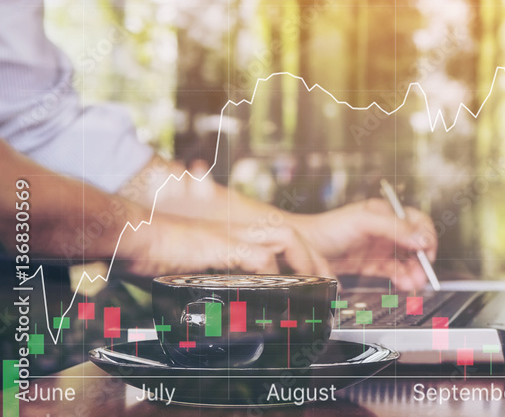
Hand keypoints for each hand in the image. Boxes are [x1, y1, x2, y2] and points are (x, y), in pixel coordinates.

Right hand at [122, 214, 330, 277]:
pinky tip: (283, 289)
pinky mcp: (222, 245)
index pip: (284, 241)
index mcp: (238, 237)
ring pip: (286, 238)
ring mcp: (233, 235)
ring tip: (316, 285)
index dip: (304, 260)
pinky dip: (275, 273)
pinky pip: (260, 257)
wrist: (133, 237)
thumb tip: (222, 313)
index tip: (316, 282)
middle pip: (293, 236)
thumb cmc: (157, 255)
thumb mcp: (194, 274)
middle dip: (315, 260)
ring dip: (305, 262)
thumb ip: (215, 286)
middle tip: (329, 286)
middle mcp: (241, 231)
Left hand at [292, 199, 437, 290]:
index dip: (426, 235)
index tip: (427, 251)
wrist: (303, 247)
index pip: (417, 221)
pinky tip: (404, 284)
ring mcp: (379, 247)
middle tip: (424, 273)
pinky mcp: (371, 264)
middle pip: (415, 243)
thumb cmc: (329, 228)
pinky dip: (401, 278)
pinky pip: (393, 271)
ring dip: (413, 272)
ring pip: (406, 260)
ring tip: (414, 283)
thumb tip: (422, 238)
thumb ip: (395, 228)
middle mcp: (386, 229)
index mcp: (386, 213)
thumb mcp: (364, 222)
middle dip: (422, 258)